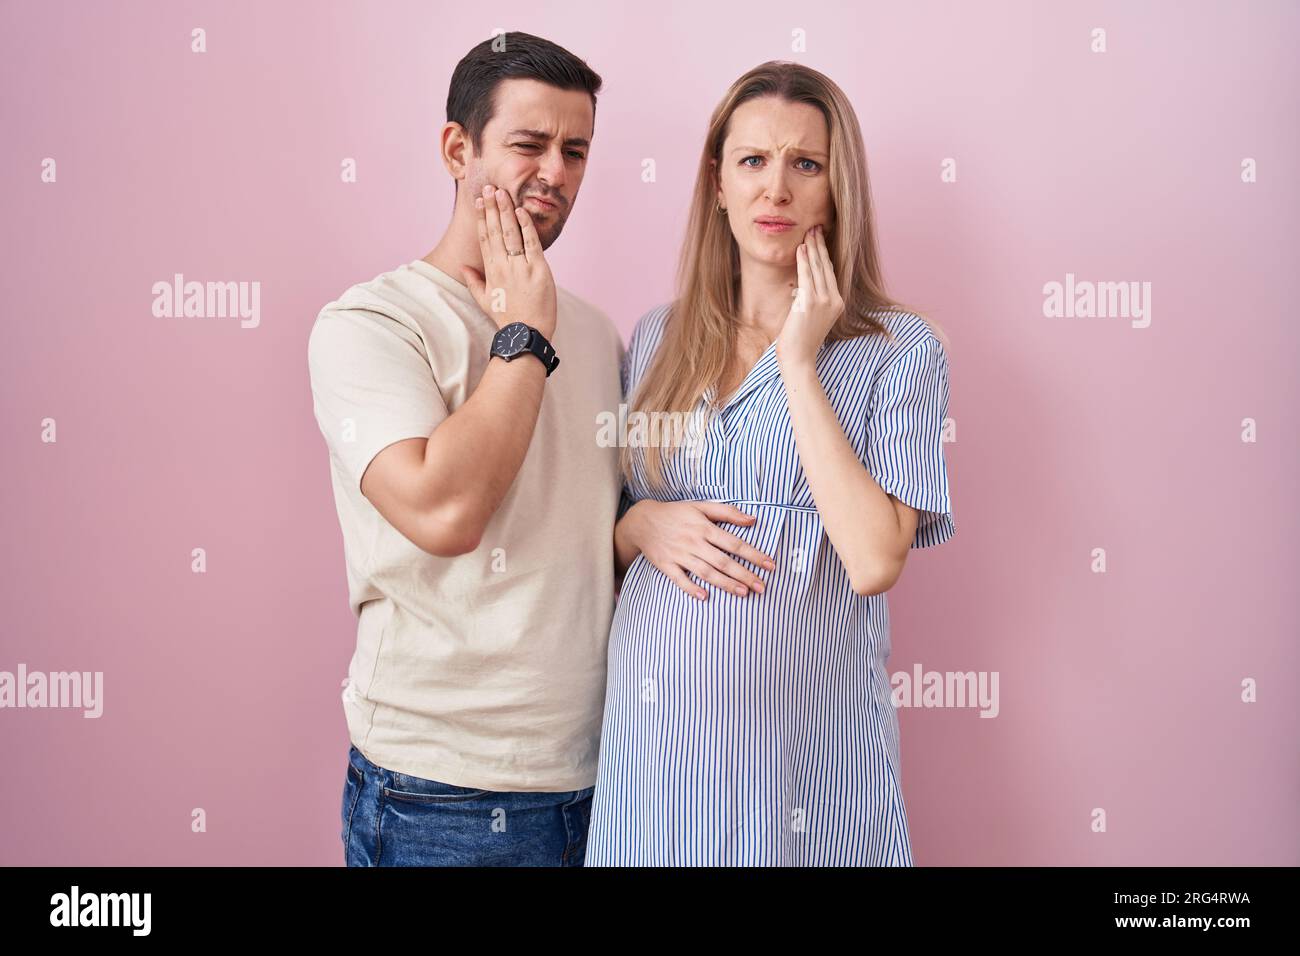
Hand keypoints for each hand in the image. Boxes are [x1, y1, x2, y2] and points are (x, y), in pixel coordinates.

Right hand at [462, 184, 557, 338]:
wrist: (526, 334)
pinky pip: (531, 243)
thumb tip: (463, 268)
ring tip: (502, 193)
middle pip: (495, 231)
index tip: (480, 201)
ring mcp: (520, 267)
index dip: (482, 218)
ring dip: (506, 211)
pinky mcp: (538, 270)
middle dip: (492, 208)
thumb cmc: (507, 318)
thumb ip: (474, 282)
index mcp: (491, 271)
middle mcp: (503, 266)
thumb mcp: (485, 300)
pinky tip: (521, 211)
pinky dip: (526, 226)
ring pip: (511, 233)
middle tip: (490, 188)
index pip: (485, 238)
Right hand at [618, 499, 775, 600]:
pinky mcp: (666, 565)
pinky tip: (705, 597)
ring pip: (705, 572)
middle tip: (762, 587)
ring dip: (725, 583)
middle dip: (744, 574)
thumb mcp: (701, 506)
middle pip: (723, 561)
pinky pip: (679, 579)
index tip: (770, 565)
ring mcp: (679, 554)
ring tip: (744, 593)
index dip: (754, 554)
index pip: (734, 543)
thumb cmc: (676, 513)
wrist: (643, 521)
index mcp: (704, 527)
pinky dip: (691, 588)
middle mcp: (694, 541)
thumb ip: (727, 512)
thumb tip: (752, 520)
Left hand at [776, 224, 842, 369]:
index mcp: (837, 303)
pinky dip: (803, 260)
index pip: (830, 273)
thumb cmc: (800, 342)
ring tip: (808, 232)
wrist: (799, 359)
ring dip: (812, 248)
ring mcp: (824, 301)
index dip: (825, 254)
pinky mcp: (810, 303)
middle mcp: (834, 300)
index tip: (820, 239)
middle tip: (815, 227)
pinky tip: (801, 247)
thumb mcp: (809, 318)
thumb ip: (808, 301)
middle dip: (820, 245)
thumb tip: (799, 286)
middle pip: (826, 266)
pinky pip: (807, 276)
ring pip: (818, 268)